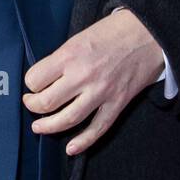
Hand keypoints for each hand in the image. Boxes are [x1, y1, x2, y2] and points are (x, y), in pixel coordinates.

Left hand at [23, 8, 163, 154]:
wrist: (149, 32)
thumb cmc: (113, 30)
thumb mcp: (80, 36)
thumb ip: (64, 58)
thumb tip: (47, 76)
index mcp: (70, 55)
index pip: (36, 79)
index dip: (30, 83)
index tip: (33, 84)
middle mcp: (83, 76)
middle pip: (47, 102)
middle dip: (33, 106)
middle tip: (31, 103)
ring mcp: (101, 92)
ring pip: (68, 119)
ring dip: (49, 126)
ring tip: (39, 127)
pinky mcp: (118, 102)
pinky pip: (98, 128)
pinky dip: (83, 141)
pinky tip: (70, 148)